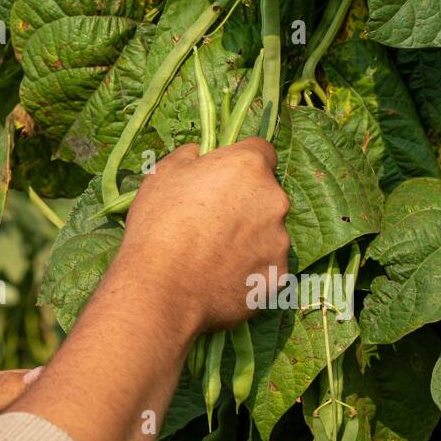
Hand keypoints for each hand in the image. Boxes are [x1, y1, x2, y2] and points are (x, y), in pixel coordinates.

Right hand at [114, 138, 289, 334]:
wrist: (163, 288)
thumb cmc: (159, 224)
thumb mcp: (162, 174)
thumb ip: (189, 156)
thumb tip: (199, 154)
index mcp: (250, 167)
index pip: (261, 151)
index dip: (242, 163)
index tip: (225, 178)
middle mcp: (275, 200)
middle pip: (267, 195)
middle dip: (247, 203)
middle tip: (214, 222)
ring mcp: (281, 241)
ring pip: (269, 232)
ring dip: (250, 238)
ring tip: (215, 256)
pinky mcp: (279, 275)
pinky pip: (267, 266)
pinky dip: (251, 270)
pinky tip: (223, 278)